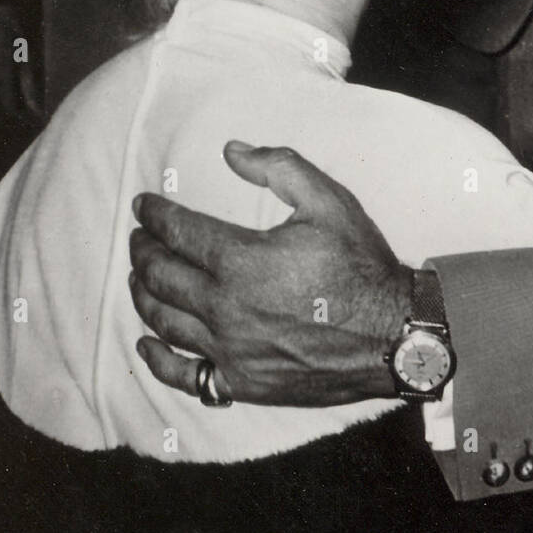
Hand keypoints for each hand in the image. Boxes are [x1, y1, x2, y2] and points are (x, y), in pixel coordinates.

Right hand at [0, 5, 41, 124]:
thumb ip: (28, 81)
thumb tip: (36, 110)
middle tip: (21, 117)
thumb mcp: (24, 49)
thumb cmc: (9, 25)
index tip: (33, 117)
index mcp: (1, 68)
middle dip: (9, 121)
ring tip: (6, 112)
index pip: (9, 109)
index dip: (22, 119)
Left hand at [129, 142, 413, 406]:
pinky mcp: (242, 382)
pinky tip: (146, 344)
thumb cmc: (361, 265)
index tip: (143, 206)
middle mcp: (225, 308)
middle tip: (139, 238)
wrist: (393, 334)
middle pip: (162, 276)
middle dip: (144, 251)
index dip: (155, 215)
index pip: (179, 233)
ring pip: (165, 322)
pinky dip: (158, 360)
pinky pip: (185, 376)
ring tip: (139, 278)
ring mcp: (230, 350)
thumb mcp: (328, 200)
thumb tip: (232, 151)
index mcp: (241, 260)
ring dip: (143, 296)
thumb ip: (278, 167)